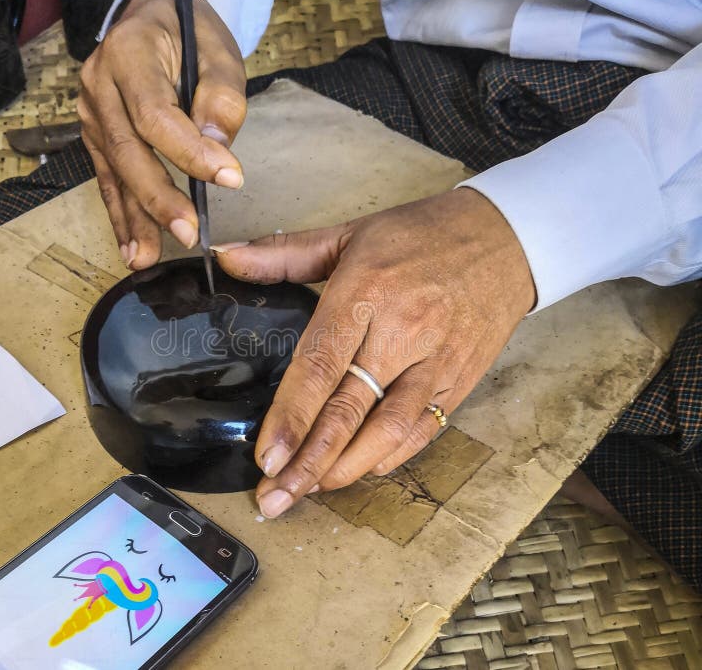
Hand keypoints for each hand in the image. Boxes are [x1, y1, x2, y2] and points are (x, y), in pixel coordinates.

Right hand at [78, 0, 246, 269]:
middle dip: (158, 197)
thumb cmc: (190, 35)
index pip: (156, 114)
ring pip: (114, 171)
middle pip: (128, 149)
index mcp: (129, 54)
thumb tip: (218, 148)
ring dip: (134, 218)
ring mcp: (92, 114)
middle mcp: (99, 85)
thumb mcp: (217, 52)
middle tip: (188, 234)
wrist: (152, 20)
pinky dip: (121, 216)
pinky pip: (108, 180)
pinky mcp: (97, 137)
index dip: (191, 152)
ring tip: (147, 258)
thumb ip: (221, 96)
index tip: (230, 179)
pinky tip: (130, 248)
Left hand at [213, 188, 535, 517]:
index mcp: (367, 291)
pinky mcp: (460, 379)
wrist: (505, 239)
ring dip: (347, 468)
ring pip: (389, 430)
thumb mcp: (349, 233)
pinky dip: (390, 456)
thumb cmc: (422, 234)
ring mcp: (437, 360)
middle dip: (309, 462)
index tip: (266, 456)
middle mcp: (404, 331)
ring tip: (310, 490)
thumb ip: (283, 252)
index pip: (321, 365)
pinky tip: (360, 470)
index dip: (291, 417)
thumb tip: (226, 257)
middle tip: (275, 498)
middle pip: (350, 411)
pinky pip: (425, 429)